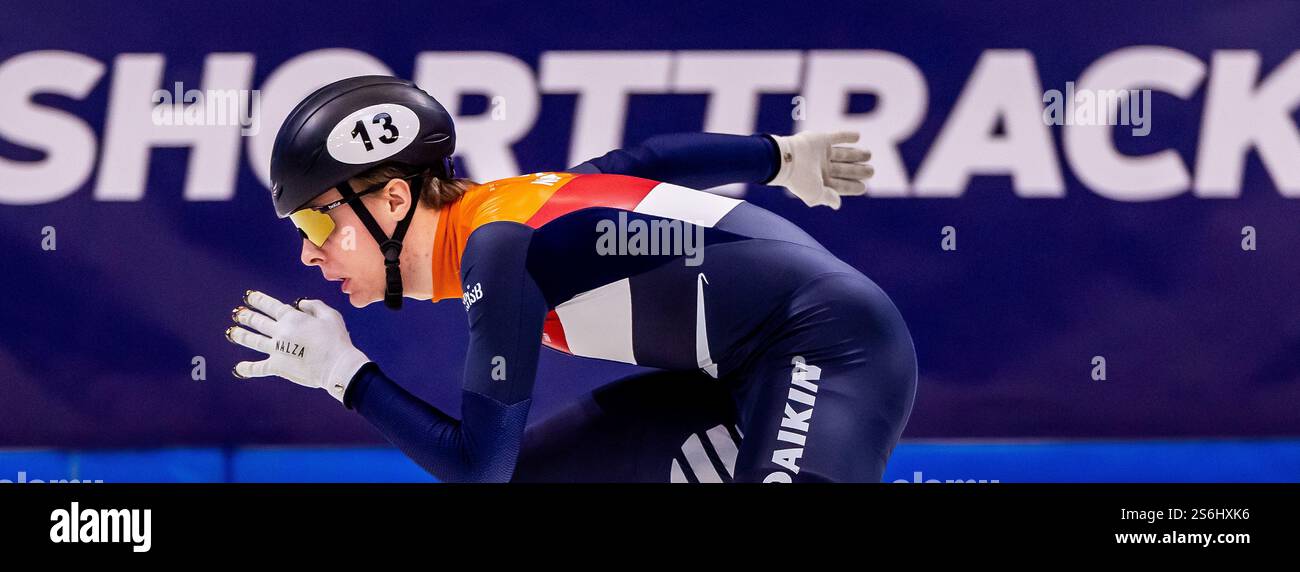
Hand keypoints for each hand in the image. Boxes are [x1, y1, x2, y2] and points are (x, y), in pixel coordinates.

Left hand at [225, 290, 370, 403]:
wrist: (336, 365)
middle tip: (237, 313)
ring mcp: (276, 349)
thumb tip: (300, 303)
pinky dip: (247, 368)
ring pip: (253, 341)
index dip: (258, 300)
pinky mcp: (277, 366)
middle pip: (258, 322)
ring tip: (232, 332)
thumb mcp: (331, 315)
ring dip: (241, 336)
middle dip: (246, 316)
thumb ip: (315, 306)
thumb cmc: (336, 339)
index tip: (249, 297)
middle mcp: (280, 332)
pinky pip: (258, 368)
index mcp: (292, 318)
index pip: (270, 306)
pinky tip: (238, 368)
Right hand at [768, 131, 873, 209]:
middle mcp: (822, 167)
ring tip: (868, 154)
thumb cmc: (799, 180)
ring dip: (856, 154)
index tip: (864, 187)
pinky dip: (847, 136)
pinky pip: (836, 137)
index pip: (841, 185)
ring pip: (843, 154)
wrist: (786, 159)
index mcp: (821, 181)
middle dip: (858, 170)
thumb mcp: (815, 194)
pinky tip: (858, 137)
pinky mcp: (821, 140)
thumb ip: (827, 198)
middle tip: (871, 171)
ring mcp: (822, 153)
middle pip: (844, 169)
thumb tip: (837, 204)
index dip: (853, 187)